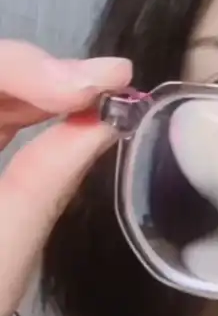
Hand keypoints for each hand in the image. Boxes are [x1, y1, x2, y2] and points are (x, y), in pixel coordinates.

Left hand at [0, 39, 130, 315]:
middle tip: (109, 84)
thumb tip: (109, 118)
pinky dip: (22, 107)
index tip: (95, 86)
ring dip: (35, 87)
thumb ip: (49, 176)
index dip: (25, 66)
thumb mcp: (4, 249)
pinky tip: (65, 110)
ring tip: (98, 97)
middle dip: (37, 71)